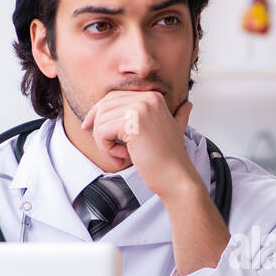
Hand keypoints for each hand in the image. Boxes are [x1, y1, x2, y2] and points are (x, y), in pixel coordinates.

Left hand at [80, 90, 195, 198]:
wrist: (176, 177)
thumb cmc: (170, 159)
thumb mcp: (174, 131)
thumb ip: (179, 116)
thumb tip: (187, 106)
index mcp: (153, 97)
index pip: (113, 97)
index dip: (97, 112)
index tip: (88, 126)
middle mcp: (147, 98)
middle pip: (104, 106)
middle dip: (99, 129)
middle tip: (108, 150)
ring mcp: (141, 109)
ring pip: (101, 120)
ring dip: (103, 142)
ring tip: (119, 157)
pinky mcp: (133, 123)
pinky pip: (102, 131)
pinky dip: (106, 148)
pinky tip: (122, 158)